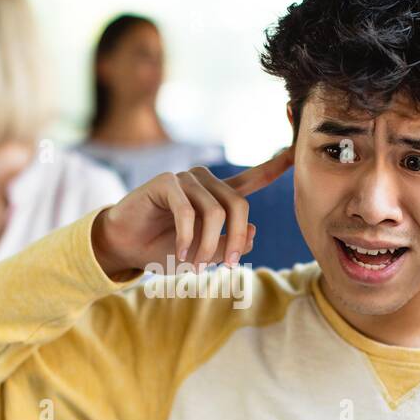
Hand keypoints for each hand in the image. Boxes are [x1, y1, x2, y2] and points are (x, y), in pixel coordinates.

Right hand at [91, 148, 292, 279]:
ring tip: (195, 265)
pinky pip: (189, 211)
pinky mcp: (166, 182)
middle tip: (231, 265)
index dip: (275, 167)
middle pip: (239, 204)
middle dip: (237, 238)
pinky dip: (188, 237)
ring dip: (208, 245)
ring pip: (215, 211)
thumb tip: (255, 232)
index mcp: (217, 195)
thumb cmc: (164, 248)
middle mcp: (205, 182)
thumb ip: (230, 245)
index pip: (253, 178)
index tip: (294, 154)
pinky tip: (181, 252)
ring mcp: (186, 179)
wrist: (125, 246)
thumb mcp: (204, 254)